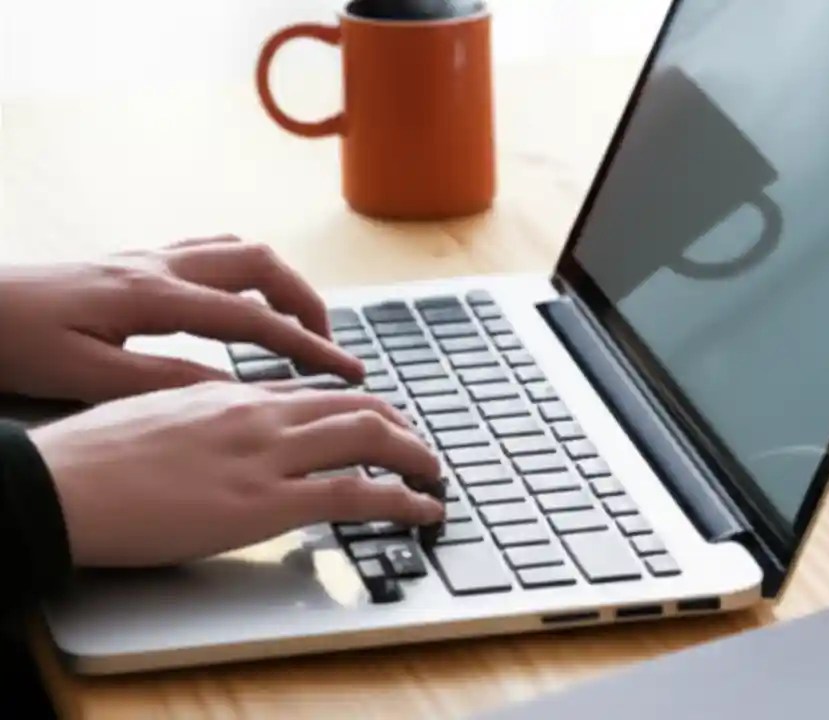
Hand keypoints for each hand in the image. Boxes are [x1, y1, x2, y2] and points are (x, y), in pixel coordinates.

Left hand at [0, 235, 362, 402]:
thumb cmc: (11, 342)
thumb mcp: (87, 376)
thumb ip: (167, 380)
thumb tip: (235, 388)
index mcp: (153, 297)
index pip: (252, 320)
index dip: (307, 346)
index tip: (346, 369)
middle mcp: (158, 266)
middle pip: (259, 265)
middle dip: (306, 302)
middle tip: (328, 344)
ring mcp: (146, 258)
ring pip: (237, 251)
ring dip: (278, 283)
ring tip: (297, 324)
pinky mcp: (132, 262)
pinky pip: (208, 252)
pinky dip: (242, 274)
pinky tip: (241, 302)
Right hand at [30, 381, 443, 567]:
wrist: (58, 485)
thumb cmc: (94, 458)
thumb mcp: (160, 415)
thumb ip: (208, 417)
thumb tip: (228, 430)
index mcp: (233, 395)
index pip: (317, 392)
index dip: (360, 407)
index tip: (380, 420)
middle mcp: (260, 415)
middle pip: (357, 406)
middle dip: (401, 426)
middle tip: (419, 446)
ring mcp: (267, 457)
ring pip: (370, 439)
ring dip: (415, 456)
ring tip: (435, 473)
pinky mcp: (266, 504)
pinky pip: (356, 495)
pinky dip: (403, 500)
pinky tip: (424, 509)